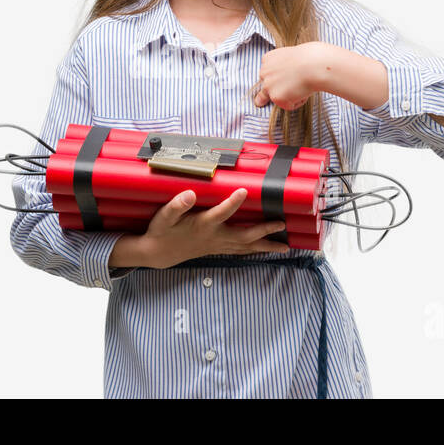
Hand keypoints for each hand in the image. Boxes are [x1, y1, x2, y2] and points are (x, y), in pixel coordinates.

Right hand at [140, 188, 290, 268]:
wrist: (158, 253)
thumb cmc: (161, 232)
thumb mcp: (164, 217)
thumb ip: (176, 206)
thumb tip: (189, 194)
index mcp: (202, 225)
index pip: (221, 213)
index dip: (233, 202)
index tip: (244, 191)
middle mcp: (214, 237)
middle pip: (243, 235)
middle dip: (263, 230)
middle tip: (281, 224)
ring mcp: (217, 245)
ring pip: (245, 247)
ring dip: (265, 246)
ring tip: (285, 247)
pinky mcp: (217, 249)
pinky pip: (240, 252)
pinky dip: (255, 251)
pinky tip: (266, 250)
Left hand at [252, 41, 331, 110]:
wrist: (315, 64)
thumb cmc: (310, 59)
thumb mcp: (291, 57)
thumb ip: (282, 68)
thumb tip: (276, 84)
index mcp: (267, 59)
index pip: (270, 74)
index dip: (283, 76)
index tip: (291, 73)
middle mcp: (264, 72)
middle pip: (269, 87)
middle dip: (281, 88)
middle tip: (296, 80)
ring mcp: (268, 85)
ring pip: (281, 97)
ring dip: (293, 93)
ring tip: (301, 82)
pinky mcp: (276, 97)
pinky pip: (289, 105)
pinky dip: (300, 101)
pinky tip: (303, 89)